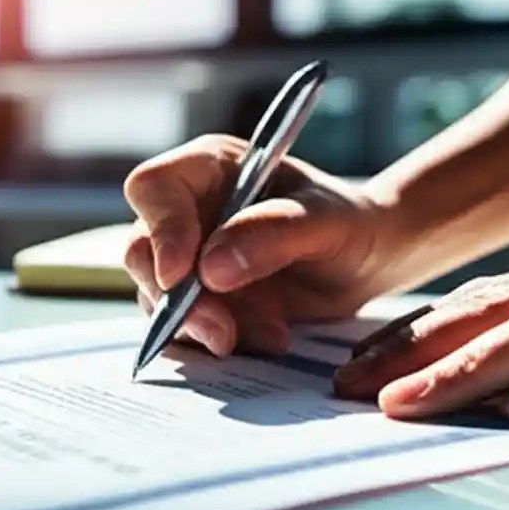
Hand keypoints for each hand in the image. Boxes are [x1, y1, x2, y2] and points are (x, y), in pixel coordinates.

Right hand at [123, 134, 400, 356]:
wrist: (367, 263)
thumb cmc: (349, 224)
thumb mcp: (326, 220)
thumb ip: (273, 232)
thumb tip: (210, 267)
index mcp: (208, 169)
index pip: (153, 188)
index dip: (160, 230)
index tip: (183, 275)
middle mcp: (187, 211)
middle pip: (141, 251)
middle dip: (177, 298)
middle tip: (222, 330)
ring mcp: (188, 259)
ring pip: (158, 298)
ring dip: (204, 326)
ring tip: (271, 333)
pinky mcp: (198, 301)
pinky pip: (184, 328)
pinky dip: (219, 341)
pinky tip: (268, 336)